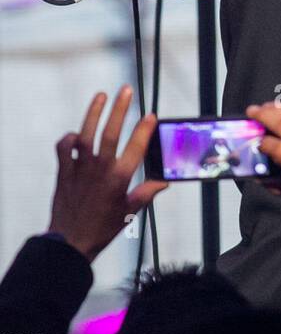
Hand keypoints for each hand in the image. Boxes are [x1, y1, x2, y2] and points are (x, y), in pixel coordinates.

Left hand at [48, 88, 166, 262]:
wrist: (69, 244)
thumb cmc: (102, 229)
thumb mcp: (129, 212)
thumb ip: (146, 193)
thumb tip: (164, 181)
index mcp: (118, 180)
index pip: (136, 148)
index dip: (145, 130)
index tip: (151, 115)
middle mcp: (99, 170)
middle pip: (110, 133)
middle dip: (119, 109)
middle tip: (126, 90)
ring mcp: (79, 169)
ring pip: (85, 134)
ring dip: (93, 113)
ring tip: (102, 95)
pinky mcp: (64, 172)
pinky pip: (64, 149)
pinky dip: (69, 138)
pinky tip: (77, 133)